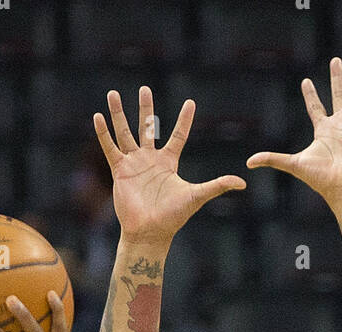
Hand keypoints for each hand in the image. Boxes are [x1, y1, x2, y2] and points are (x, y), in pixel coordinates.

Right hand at [94, 86, 245, 245]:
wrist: (149, 232)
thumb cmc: (172, 218)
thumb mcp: (197, 197)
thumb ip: (217, 186)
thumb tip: (242, 182)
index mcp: (169, 163)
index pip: (178, 135)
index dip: (184, 120)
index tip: (190, 102)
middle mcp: (150, 159)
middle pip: (147, 127)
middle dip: (145, 108)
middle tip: (144, 88)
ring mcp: (133, 164)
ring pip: (125, 133)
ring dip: (119, 114)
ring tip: (112, 94)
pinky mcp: (119, 171)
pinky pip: (110, 148)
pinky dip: (104, 133)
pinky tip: (98, 116)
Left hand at [247, 53, 341, 208]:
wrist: (341, 186)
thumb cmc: (320, 178)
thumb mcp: (291, 163)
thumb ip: (272, 159)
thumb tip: (248, 163)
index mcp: (323, 131)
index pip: (315, 108)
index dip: (310, 95)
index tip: (305, 81)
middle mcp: (338, 124)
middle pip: (338, 94)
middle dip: (337, 77)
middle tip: (334, 61)